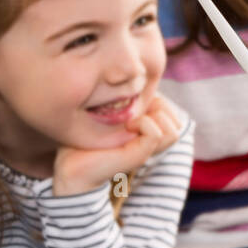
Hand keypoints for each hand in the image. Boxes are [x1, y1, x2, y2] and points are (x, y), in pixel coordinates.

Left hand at [53, 93, 181, 196]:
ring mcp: (147, 149)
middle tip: (134, 110)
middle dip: (160, 107)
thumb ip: (126, 102)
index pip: (171, 112)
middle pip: (177, 121)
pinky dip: (145, 124)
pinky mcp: (139, 155)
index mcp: (147, 132)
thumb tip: (136, 81)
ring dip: (155, 116)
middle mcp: (151, 142)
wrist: (70, 165)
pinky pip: (157, 134)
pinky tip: (127, 125)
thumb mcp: (109, 113)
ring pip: (174, 129)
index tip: (133, 102)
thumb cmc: (84, 138)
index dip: (159, 101)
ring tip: (132, 119)